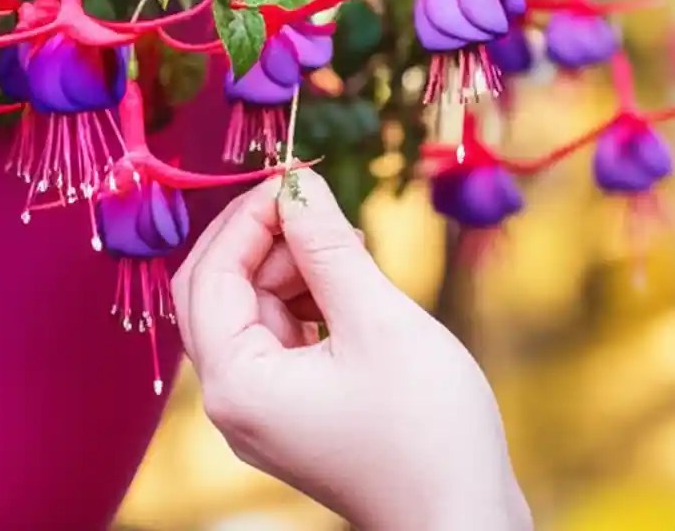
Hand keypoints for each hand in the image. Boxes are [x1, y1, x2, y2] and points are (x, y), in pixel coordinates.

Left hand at [172, 170, 528, 529]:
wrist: (464, 522)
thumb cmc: (428, 431)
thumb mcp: (378, 321)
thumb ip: (327, 247)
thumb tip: (298, 185)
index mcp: (235, 382)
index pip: (211, 274)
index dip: (249, 217)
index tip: (296, 177)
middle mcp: (230, 400)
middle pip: (216, 292)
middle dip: (263, 243)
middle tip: (322, 213)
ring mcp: (257, 410)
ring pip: (249, 311)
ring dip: (289, 270)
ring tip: (351, 254)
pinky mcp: (288, 413)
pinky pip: (277, 339)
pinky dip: (305, 304)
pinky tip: (348, 287)